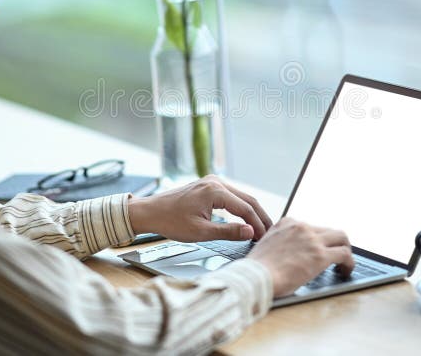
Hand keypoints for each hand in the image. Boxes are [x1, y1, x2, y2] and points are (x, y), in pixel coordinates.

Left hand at [127, 175, 272, 241]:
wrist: (150, 212)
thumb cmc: (170, 222)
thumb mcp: (200, 232)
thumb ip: (228, 232)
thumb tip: (250, 232)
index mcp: (215, 191)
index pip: (246, 208)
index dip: (258, 224)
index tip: (265, 237)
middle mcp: (215, 182)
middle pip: (248, 199)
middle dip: (260, 217)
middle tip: (270, 233)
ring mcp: (212, 182)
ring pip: (241, 197)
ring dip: (252, 212)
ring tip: (261, 228)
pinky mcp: (209, 186)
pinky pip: (231, 196)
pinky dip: (241, 208)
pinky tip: (246, 219)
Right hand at [247, 217, 353, 296]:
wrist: (255, 276)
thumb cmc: (257, 269)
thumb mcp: (267, 246)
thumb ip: (281, 244)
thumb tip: (291, 255)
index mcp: (286, 223)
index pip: (310, 226)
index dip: (317, 240)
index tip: (318, 249)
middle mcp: (301, 227)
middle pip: (328, 230)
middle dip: (333, 242)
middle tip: (335, 255)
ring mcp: (312, 240)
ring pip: (341, 237)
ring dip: (345, 249)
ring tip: (345, 263)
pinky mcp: (320, 255)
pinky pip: (344, 254)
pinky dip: (349, 262)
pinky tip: (346, 271)